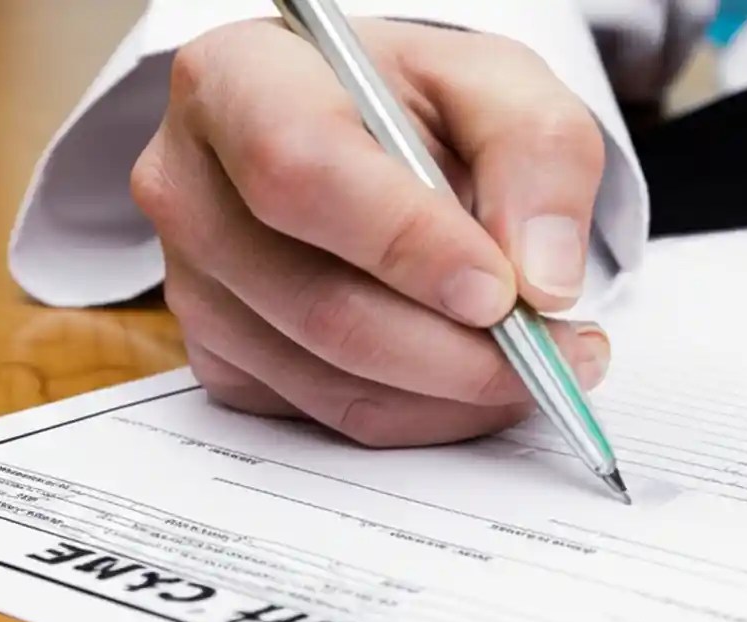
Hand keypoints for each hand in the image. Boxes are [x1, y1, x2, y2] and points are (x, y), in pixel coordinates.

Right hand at [130, 18, 609, 445]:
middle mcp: (192, 188)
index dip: (405, 243)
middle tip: (555, 349)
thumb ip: (539, 154)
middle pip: (319, 304)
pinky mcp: (223, 357)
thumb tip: (541, 279)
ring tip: (538, 357)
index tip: (499, 289)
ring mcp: (198, 285)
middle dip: (458, 349)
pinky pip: (330, 416)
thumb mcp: (500, 83)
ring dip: (455, 392)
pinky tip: (471, 373)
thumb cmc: (418, 103)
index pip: (300, 170)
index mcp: (239, 81)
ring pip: (332, 378)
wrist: (373, 138)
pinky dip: (423, 413)